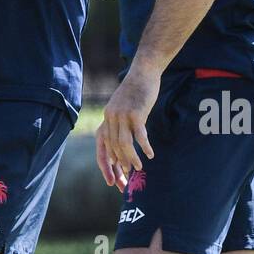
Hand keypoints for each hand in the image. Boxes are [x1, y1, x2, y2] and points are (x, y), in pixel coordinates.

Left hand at [95, 66, 159, 189]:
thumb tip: (123, 146)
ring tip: (138, 168)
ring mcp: (122, 116)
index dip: (106, 166)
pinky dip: (144, 147)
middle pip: (113, 149)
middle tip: (129, 178)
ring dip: (130, 158)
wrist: (143, 72)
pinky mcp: (135, 113)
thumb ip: (120, 124)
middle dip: (120, 166)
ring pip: (124, 144)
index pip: (103, 148)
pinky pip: (139, 135)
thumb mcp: (123, 108)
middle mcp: (111, 118)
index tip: (112, 181)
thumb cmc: (136, 92)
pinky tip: (150, 154)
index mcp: (107, 119)